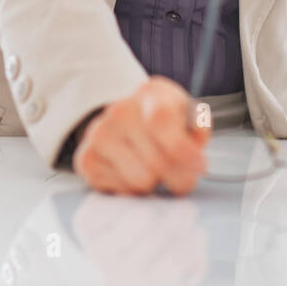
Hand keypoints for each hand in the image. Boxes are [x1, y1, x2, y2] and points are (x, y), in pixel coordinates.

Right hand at [72, 76, 210, 194]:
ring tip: (153, 169)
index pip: (162, 120)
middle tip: (180, 173)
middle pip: (158, 162)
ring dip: (154, 184)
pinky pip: (122, 192)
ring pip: (141, 181)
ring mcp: (99, 133)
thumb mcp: (187, 115)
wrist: (127, 121)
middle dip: (177, 176)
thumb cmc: (164, 123)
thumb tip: (195, 157)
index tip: (200, 166)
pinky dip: (133, 190)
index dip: (184, 150)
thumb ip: (199, 129)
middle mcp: (119, 110)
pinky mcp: (86, 159)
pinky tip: (134, 172)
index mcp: (150, 93)